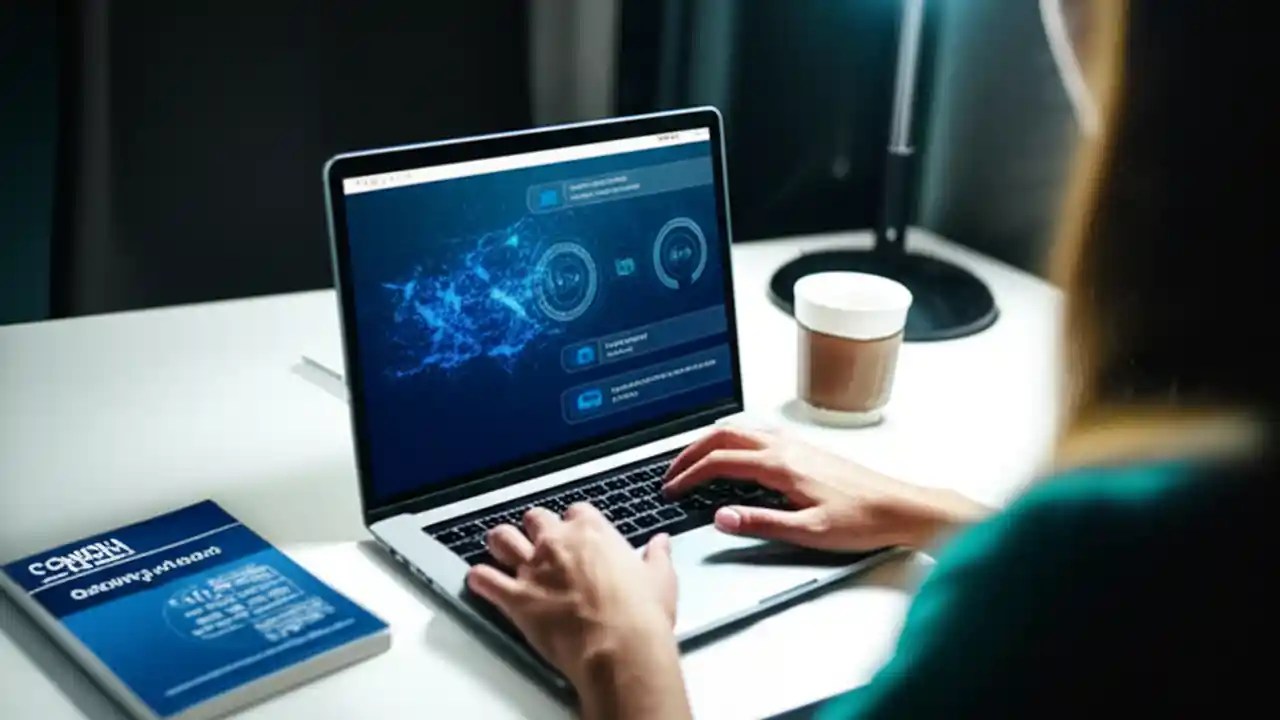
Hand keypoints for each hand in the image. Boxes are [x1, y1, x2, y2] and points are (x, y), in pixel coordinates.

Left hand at [466, 504, 690, 719]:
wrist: (619, 648)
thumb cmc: (641, 615)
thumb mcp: (660, 578)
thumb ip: (657, 556)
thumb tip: (661, 543)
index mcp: (593, 532)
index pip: (576, 512)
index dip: (574, 523)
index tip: (576, 534)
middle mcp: (558, 543)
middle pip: (534, 518)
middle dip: (534, 528)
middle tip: (538, 542)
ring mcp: (533, 569)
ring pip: (502, 539)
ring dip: (501, 544)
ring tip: (501, 550)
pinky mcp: (515, 598)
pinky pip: (484, 580)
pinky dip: (480, 579)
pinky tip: (479, 580)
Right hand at [662, 426, 989, 551]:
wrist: (901, 508)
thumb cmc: (862, 520)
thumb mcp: (808, 532)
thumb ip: (760, 523)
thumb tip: (721, 518)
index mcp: (780, 465)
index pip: (720, 462)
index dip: (689, 475)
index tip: (671, 489)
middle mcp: (786, 447)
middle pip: (724, 435)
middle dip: (691, 451)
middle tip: (672, 471)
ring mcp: (797, 445)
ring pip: (741, 431)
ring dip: (712, 442)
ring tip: (695, 462)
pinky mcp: (807, 450)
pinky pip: (758, 435)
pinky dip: (734, 442)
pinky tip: (737, 458)